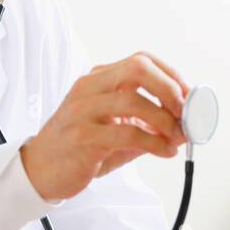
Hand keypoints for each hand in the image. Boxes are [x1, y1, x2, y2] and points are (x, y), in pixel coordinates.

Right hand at [20, 51, 190, 201]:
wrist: (39, 169)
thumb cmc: (80, 147)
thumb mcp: (115, 128)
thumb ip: (147, 125)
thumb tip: (184, 128)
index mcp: (98, 79)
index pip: (141, 60)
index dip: (171, 75)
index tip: (189, 96)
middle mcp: (90, 88)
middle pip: (137, 68)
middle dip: (169, 88)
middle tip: (185, 113)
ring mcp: (83, 110)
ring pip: (132, 100)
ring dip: (165, 120)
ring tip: (178, 137)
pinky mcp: (81, 136)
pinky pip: (125, 133)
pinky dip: (153, 142)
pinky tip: (164, 151)